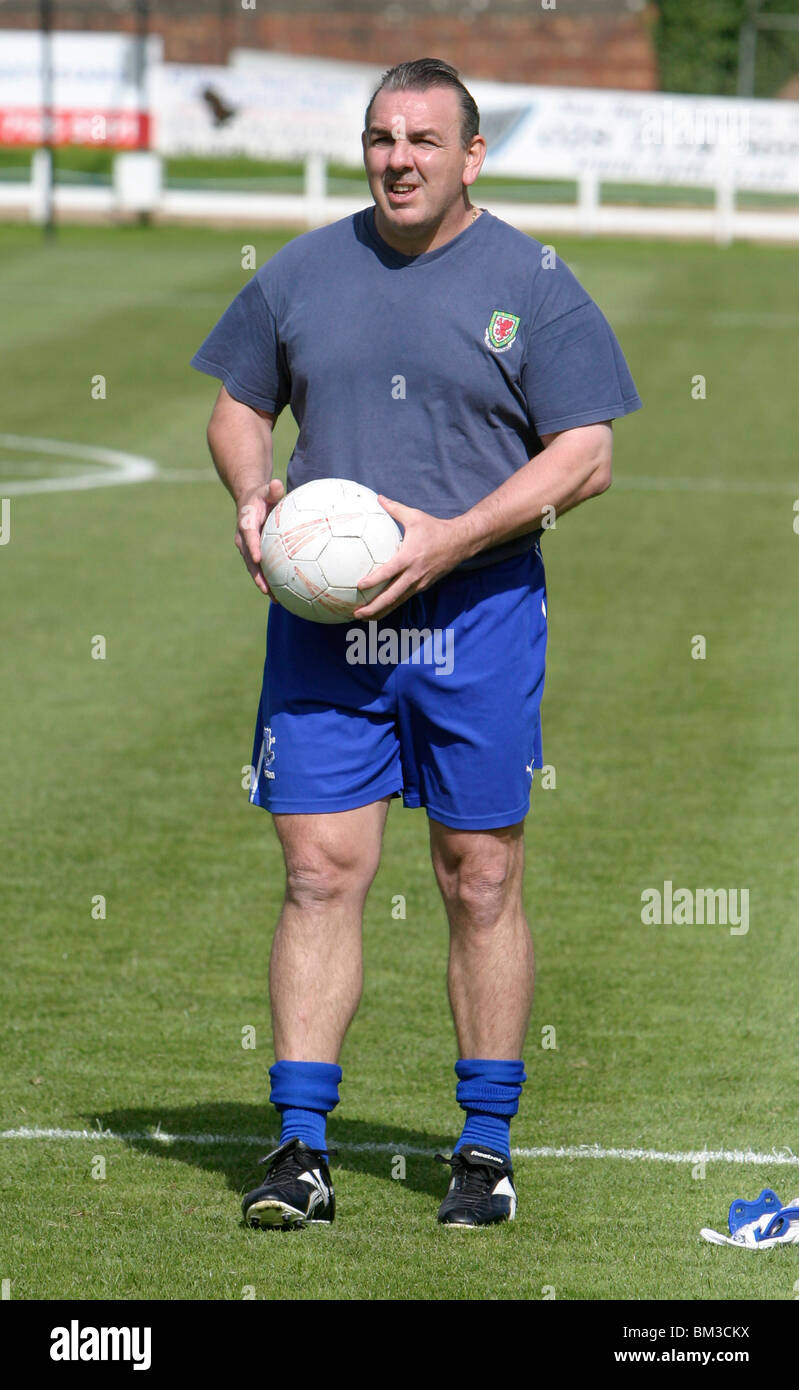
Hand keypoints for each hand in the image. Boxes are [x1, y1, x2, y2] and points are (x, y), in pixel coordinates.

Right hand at [235, 478, 284, 595]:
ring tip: (276, 599)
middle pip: (249, 560)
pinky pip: (261, 569)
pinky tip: (282, 596)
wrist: (250, 502)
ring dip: (263, 584)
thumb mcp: (266, 490)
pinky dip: (269, 582)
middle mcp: (244, 540)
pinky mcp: (255, 555)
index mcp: (246, 524)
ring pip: (254, 569)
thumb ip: (272, 490)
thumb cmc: (262, 496)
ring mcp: (248, 549)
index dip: (253, 547)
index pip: (249, 536)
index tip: (258, 558)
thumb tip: (277, 484)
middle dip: (257, 575)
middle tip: (266, 589)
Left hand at [352, 495, 465, 619]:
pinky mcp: (423, 587)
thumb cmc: (435, 528)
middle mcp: (414, 574)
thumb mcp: (414, 516)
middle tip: (356, 613)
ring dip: (380, 612)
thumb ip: (394, 508)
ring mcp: (419, 583)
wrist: (460, 542)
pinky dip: (391, 605)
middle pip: (391, 596)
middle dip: (373, 608)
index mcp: (409, 557)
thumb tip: (378, 497)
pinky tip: (378, 608)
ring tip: (363, 617)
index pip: (389, 573)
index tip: (359, 587)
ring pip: (397, 602)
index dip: (373, 581)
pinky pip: (404, 598)